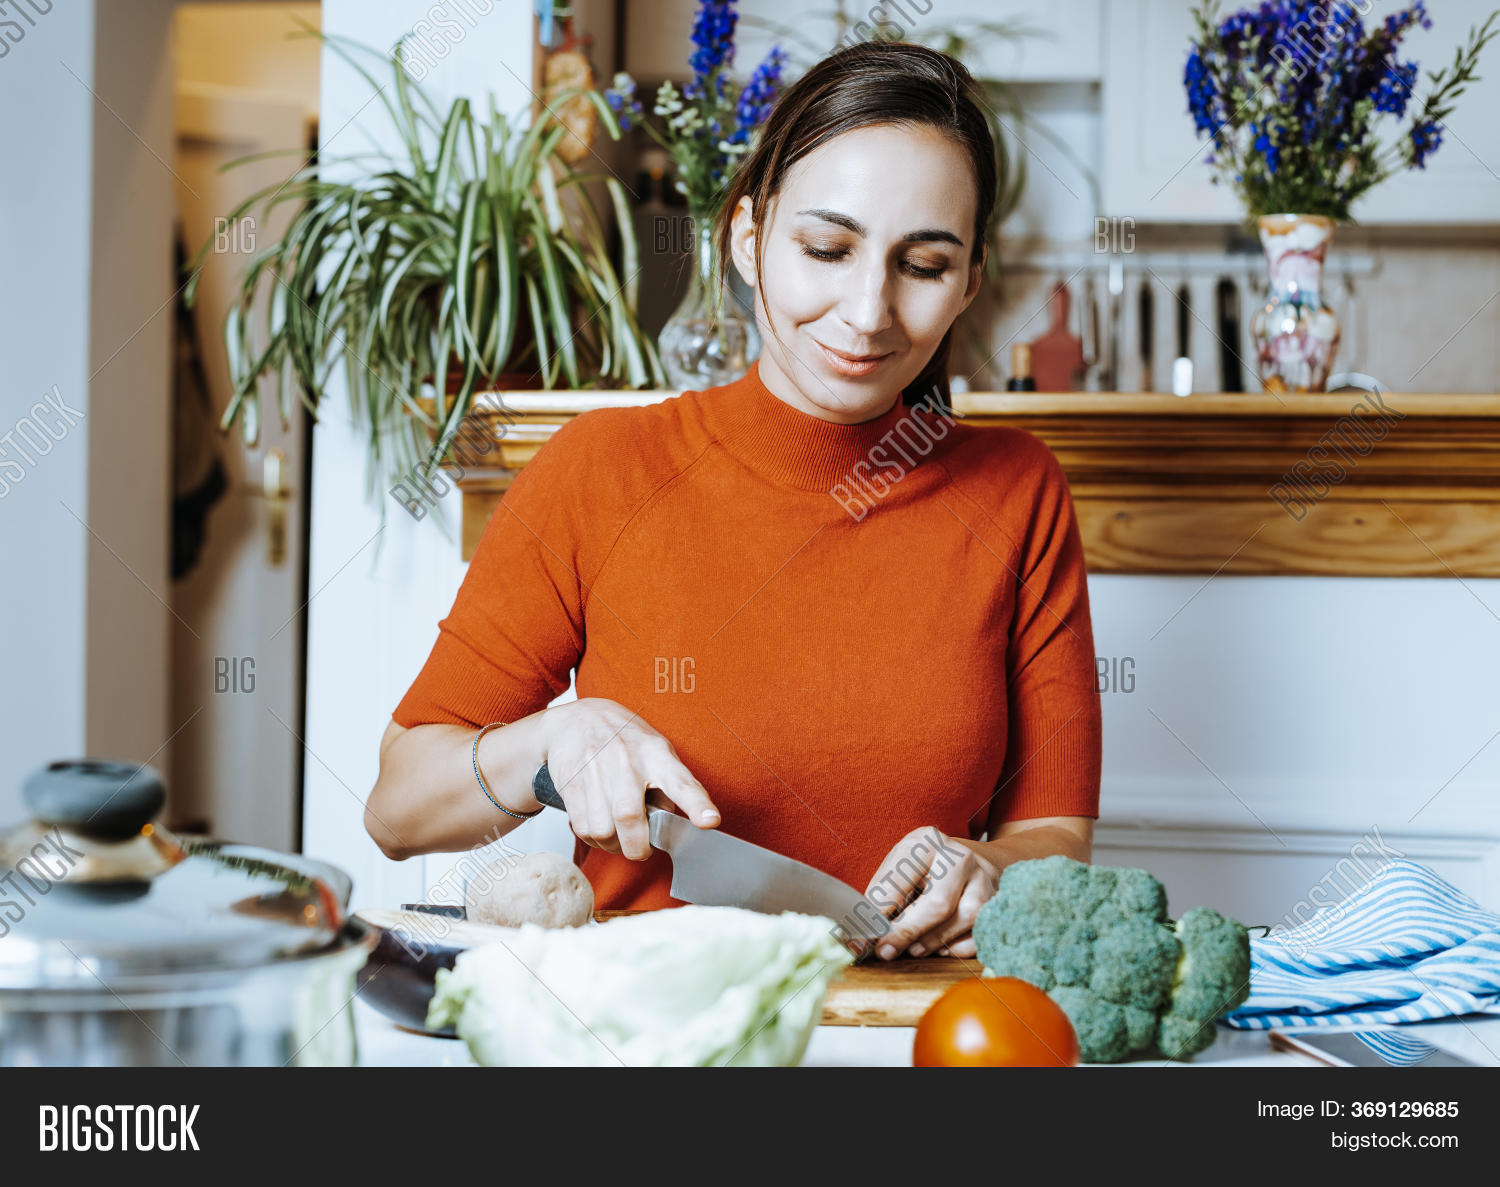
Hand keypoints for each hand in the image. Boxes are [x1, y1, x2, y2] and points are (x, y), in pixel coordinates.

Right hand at [540, 698, 718, 859]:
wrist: (575, 718)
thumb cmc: (624, 738)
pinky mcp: (571, 784)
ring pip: (604, 830)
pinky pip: (583, 829)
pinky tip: (600, 826)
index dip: (697, 804)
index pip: (681, 782)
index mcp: (656, 754)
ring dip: (613, 845)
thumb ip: (668, 785)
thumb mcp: (655, 750)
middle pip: (630, 817)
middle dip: (637, 847)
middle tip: (641, 849)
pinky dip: (594, 838)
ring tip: (618, 835)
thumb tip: (669, 825)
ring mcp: (596, 772)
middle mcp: (627, 762)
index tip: (710, 821)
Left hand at [863, 827, 999, 959]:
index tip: (864, 937)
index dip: (880, 912)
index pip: (901, 880)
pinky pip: (982, 931)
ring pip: (966, 918)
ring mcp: (984, 878)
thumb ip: (886, 895)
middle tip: (886, 951)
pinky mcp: (998, 899)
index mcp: (926, 842)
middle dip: (909, 932)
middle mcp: (960, 857)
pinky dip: (959, 947)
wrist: (967, 858)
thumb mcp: (901, 866)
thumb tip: (868, 934)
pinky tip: (942, 948)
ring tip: (914, 949)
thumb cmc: (923, 867)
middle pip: (939, 903)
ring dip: (935, 941)